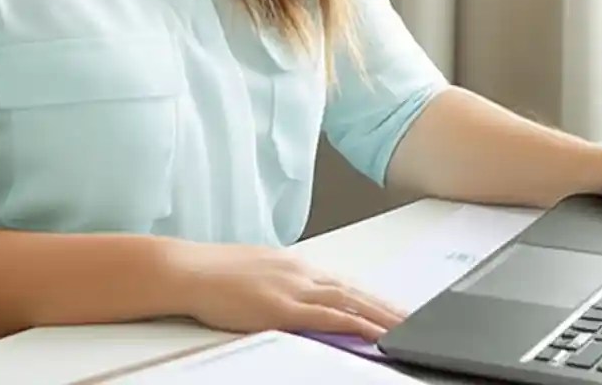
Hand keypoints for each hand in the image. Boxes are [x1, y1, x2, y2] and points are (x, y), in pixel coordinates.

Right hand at [171, 243, 405, 341]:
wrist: (187, 269)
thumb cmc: (214, 273)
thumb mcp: (258, 273)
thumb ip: (282, 286)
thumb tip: (297, 299)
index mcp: (296, 266)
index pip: (343, 284)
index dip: (371, 298)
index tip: (393, 308)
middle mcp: (302, 273)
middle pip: (355, 292)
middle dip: (386, 307)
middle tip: (414, 319)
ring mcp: (293, 289)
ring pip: (350, 303)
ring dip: (381, 317)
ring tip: (406, 328)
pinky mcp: (282, 307)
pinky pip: (328, 318)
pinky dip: (354, 325)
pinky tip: (374, 333)